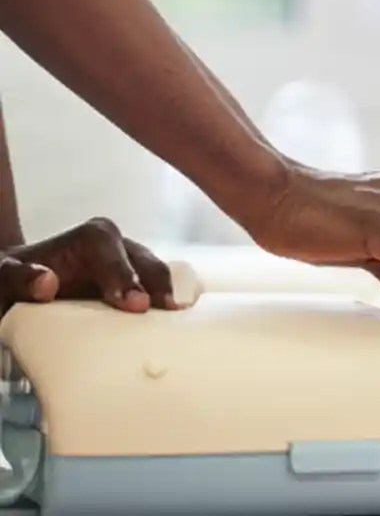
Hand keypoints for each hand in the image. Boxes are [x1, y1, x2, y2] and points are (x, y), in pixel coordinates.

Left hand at [0, 217, 178, 315]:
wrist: (23, 291)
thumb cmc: (14, 281)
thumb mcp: (4, 277)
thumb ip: (18, 277)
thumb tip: (47, 282)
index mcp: (91, 239)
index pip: (111, 250)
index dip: (125, 274)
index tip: (135, 303)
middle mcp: (119, 249)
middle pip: (145, 262)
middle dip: (156, 285)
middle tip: (165, 311)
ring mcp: (135, 270)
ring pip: (158, 277)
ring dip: (167, 298)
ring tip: (178, 321)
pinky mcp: (142, 291)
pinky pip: (160, 295)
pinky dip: (168, 309)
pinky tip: (178, 325)